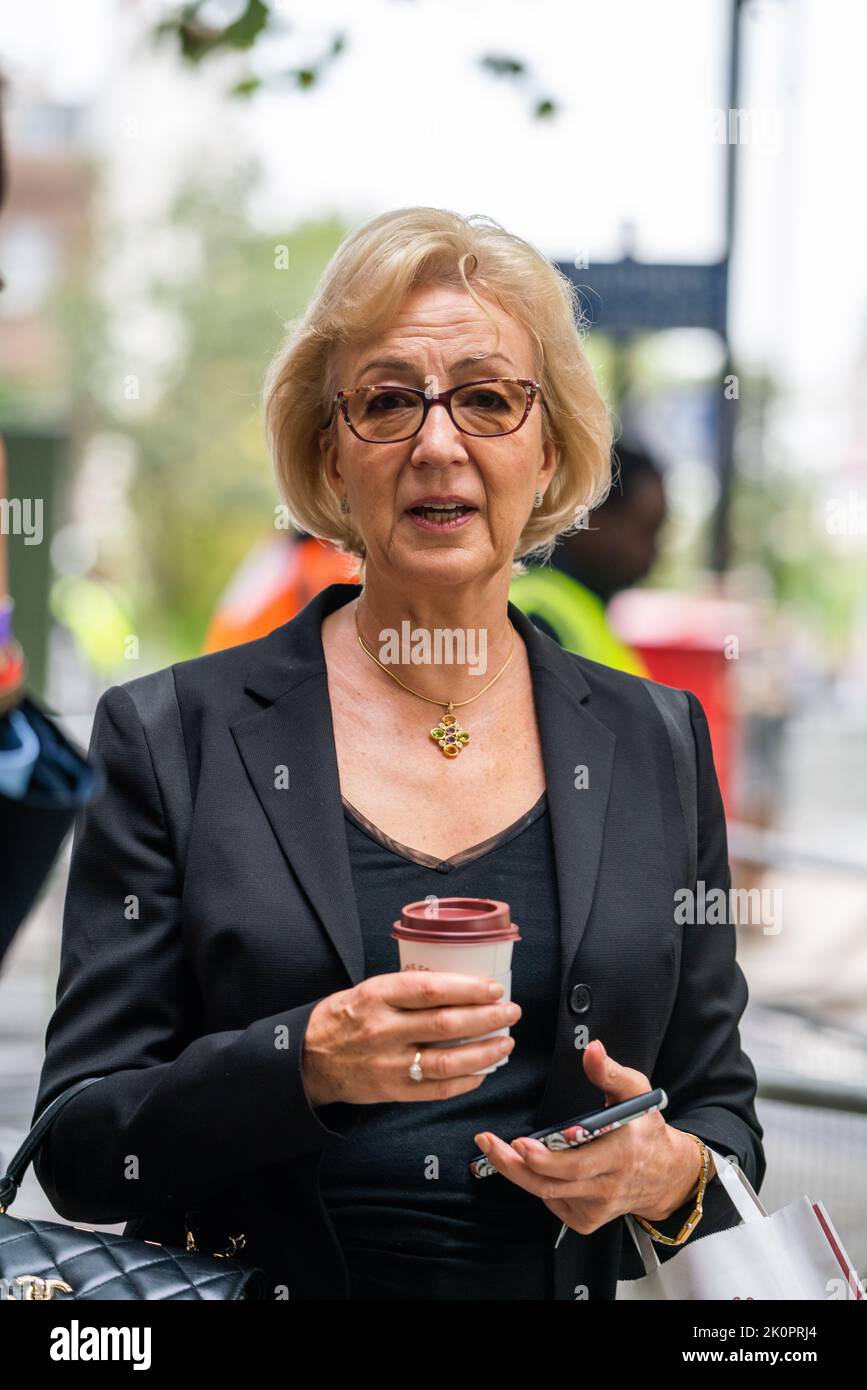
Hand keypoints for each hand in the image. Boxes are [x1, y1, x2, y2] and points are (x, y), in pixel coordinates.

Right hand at [302, 971, 521, 1106]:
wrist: (310, 1058)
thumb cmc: (346, 1017)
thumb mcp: (370, 989)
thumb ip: (407, 988)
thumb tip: (460, 984)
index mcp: (378, 996)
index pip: (430, 989)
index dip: (467, 988)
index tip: (493, 988)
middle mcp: (383, 1029)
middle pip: (446, 1024)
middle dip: (487, 1018)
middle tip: (510, 1012)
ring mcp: (389, 1064)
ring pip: (447, 1061)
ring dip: (484, 1052)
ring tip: (505, 1043)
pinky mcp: (393, 1091)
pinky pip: (437, 1090)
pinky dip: (465, 1081)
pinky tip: (482, 1072)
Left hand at [472, 1039, 702, 1234]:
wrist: (667, 1175)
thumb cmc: (646, 1128)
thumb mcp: (636, 1092)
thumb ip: (610, 1072)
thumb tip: (591, 1048)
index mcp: (620, 1155)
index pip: (576, 1165)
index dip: (544, 1159)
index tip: (519, 1142)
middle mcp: (608, 1186)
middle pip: (552, 1183)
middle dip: (514, 1165)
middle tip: (488, 1143)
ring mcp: (597, 1208)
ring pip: (547, 1194)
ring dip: (516, 1173)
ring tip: (493, 1151)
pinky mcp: (588, 1220)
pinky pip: (554, 1203)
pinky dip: (539, 1185)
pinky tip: (534, 1167)